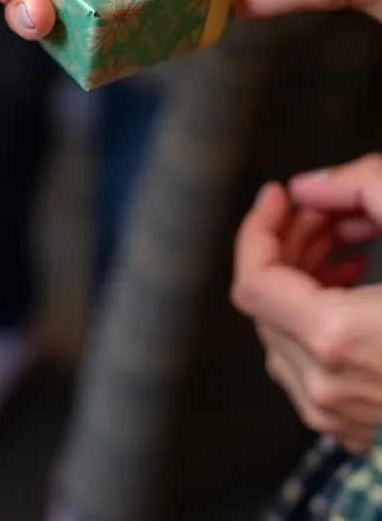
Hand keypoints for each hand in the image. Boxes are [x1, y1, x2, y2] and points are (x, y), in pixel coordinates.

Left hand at [232, 157, 381, 452]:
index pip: (253, 280)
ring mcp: (340, 414)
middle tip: (323, 212)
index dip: (259, 229)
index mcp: (337, 338)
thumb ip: (361, 187)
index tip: (278, 195)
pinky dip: (315, 319)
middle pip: (265, 302)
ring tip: (345, 243)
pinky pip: (308, 366)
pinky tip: (354, 287)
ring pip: (282, 333)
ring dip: (302, 279)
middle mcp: (328, 385)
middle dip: (288, 245)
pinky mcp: (358, 426)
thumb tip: (308, 187)